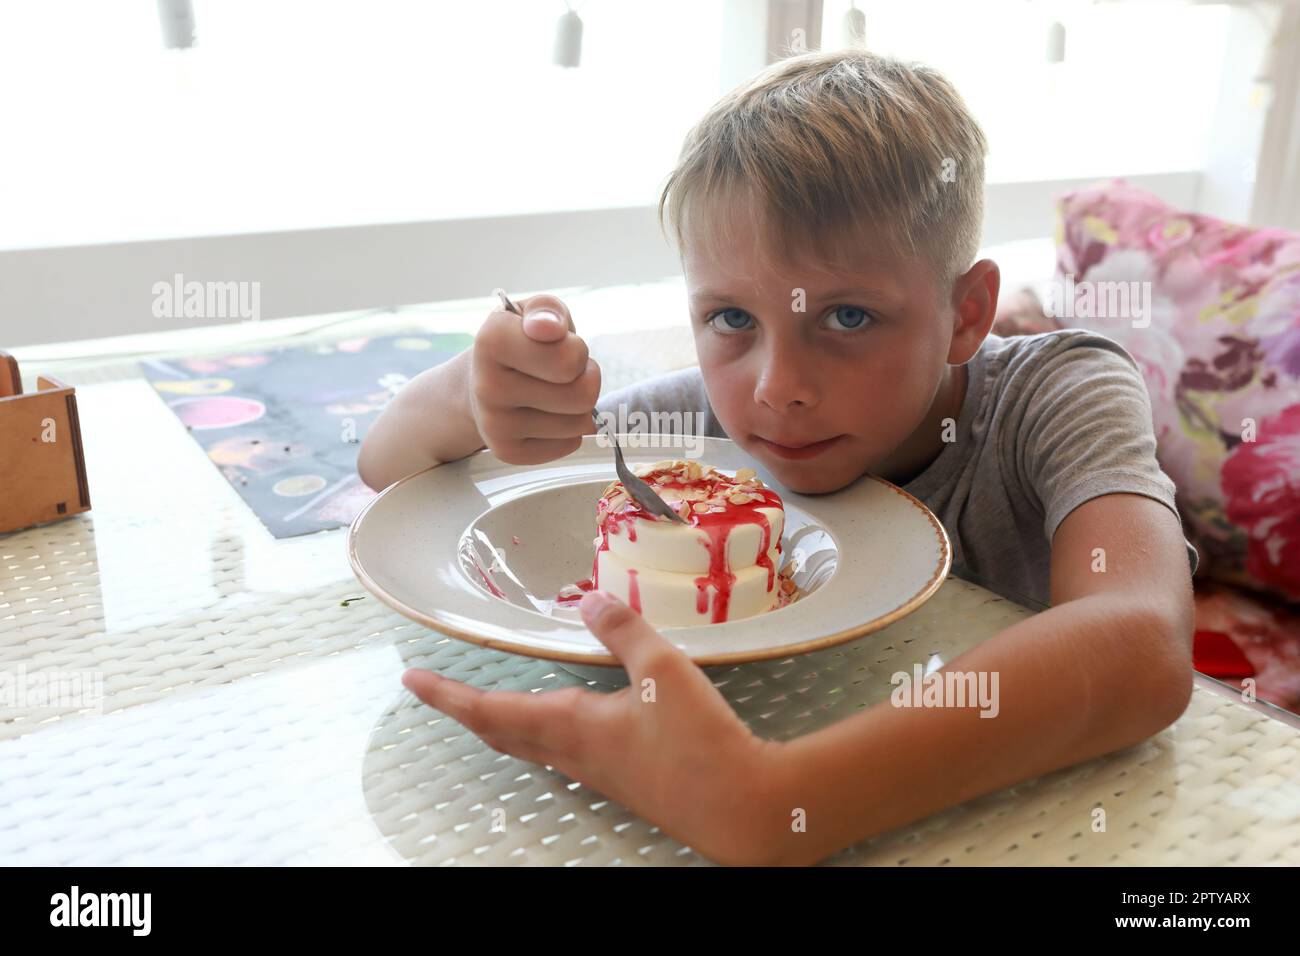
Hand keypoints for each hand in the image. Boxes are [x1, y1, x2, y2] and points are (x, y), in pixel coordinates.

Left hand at [401, 589, 781, 865]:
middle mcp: (572, 753)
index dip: (447, 694)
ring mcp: (596, 771)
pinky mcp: (621, 779)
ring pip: (527, 745)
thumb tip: (588, 599)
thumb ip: (623, 629)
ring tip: (482, 704)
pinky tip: (558, 725)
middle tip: (434, 691)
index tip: (412, 680)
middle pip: (499, 732)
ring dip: (496, 723)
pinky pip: (558, 753)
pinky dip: (535, 733)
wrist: (740, 806)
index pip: (489, 709)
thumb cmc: (698, 742)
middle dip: (462, 709)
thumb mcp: (662, 669)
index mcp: (570, 725)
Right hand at [468, 293, 601, 464]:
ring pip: (579, 422)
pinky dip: (567, 430)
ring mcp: (495, 424)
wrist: (475, 385)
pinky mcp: (507, 452)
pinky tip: (545, 414)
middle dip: (584, 378)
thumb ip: (547, 310)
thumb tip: (548, 327)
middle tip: (563, 371)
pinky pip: (569, 444)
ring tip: (554, 391)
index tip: (556, 345)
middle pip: (582, 394)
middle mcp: (487, 385)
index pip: (570, 358)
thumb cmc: (516, 343)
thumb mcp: (529, 313)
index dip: (576, 349)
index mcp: (492, 340)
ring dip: (578, 406)